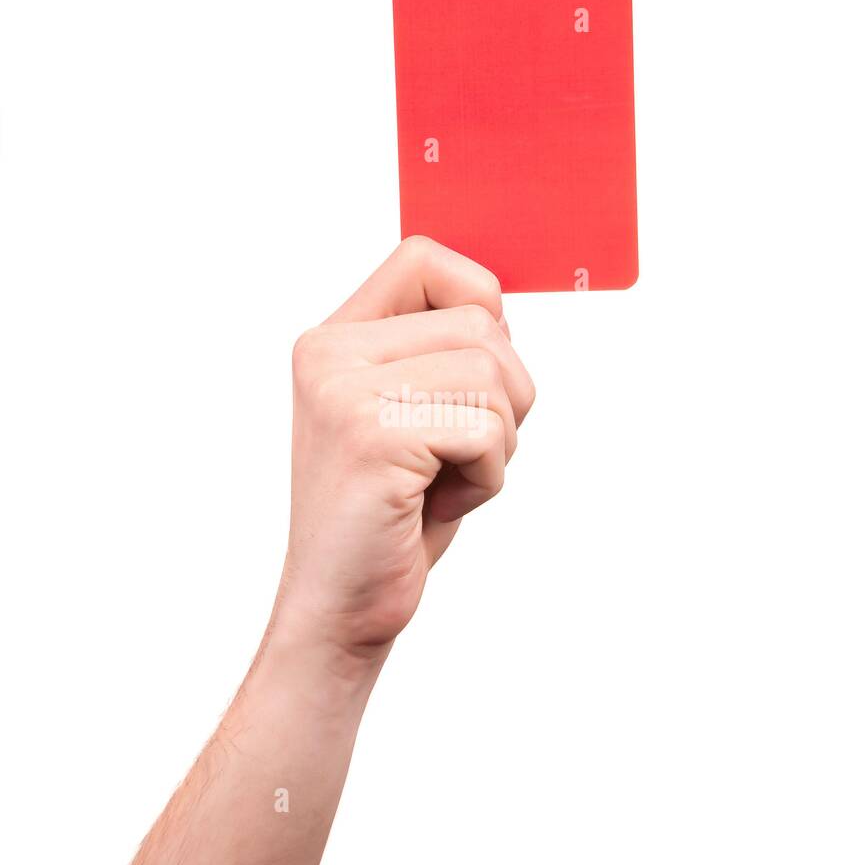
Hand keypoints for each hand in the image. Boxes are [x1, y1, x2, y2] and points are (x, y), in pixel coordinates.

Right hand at [281, 236, 534, 654]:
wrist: (340, 606)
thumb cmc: (389, 516)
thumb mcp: (410, 415)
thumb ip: (438, 354)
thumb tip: (501, 308)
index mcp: (333, 340)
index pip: (424, 257)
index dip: (478, 300)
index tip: (472, 375)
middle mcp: (329, 354)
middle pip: (482, 324)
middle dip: (505, 397)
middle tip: (460, 453)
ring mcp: (345, 392)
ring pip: (493, 376)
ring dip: (498, 443)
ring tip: (445, 480)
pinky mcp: (373, 437)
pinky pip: (486, 431)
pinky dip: (488, 479)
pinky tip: (440, 505)